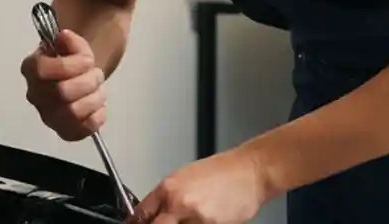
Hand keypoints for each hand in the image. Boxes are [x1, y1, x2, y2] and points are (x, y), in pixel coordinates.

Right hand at [20, 28, 106, 140]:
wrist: (81, 74)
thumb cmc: (74, 56)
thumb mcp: (73, 40)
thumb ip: (69, 37)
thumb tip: (64, 37)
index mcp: (32, 68)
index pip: (41, 69)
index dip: (69, 65)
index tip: (87, 59)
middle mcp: (35, 95)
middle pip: (63, 91)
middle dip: (88, 80)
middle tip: (96, 74)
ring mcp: (49, 116)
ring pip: (73, 112)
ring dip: (95, 97)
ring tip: (98, 89)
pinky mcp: (65, 131)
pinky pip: (83, 130)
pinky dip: (97, 116)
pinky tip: (98, 105)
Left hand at [127, 147, 272, 223]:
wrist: (251, 170)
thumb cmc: (224, 171)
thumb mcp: (187, 177)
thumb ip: (168, 197)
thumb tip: (154, 214)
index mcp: (169, 187)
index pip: (140, 214)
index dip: (137, 223)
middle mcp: (178, 202)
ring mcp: (195, 217)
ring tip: (189, 218)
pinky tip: (204, 219)